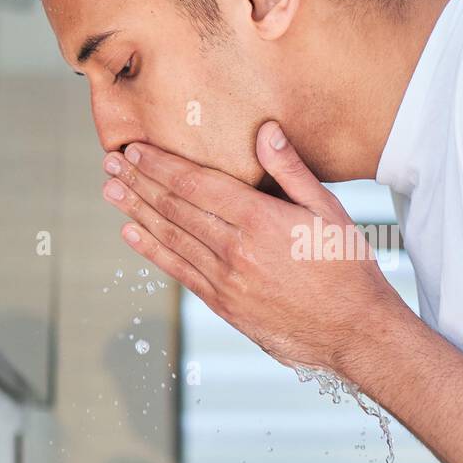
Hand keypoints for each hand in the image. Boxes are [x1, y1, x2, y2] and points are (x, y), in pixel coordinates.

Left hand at [100, 121, 407, 373]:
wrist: (354, 332)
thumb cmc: (348, 267)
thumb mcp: (330, 211)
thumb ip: (292, 171)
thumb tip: (265, 130)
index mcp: (259, 220)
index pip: (195, 184)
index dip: (160, 165)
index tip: (135, 150)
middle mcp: (235, 250)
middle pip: (174, 208)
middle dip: (138, 183)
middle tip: (109, 165)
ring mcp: (226, 281)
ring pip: (170, 238)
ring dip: (136, 212)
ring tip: (111, 192)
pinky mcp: (225, 305)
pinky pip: (179, 272)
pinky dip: (152, 251)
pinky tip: (132, 234)